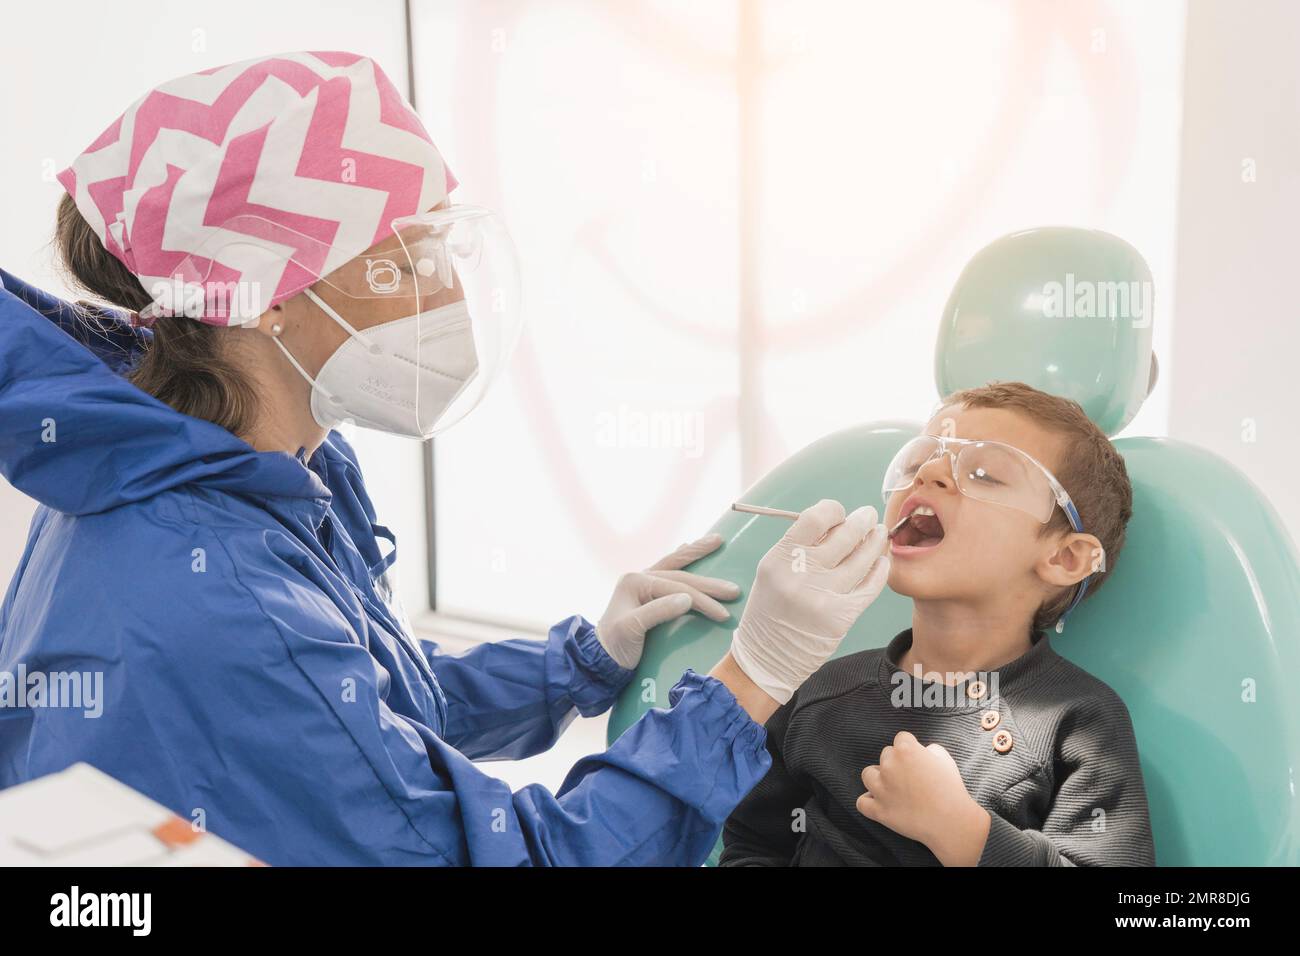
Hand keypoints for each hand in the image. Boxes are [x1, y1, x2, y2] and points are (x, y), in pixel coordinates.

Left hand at [596, 533, 740, 669]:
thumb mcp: (632, 629)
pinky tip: (688, 546)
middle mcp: (639, 576)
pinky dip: (681, 558)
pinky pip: (668, 569)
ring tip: (717, 540)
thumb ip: (658, 612)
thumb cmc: (615, 646)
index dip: (702, 600)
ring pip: (675, 564)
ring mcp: (642, 582)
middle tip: (734, 589)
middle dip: (708, 582)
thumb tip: (687, 599)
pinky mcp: (646, 591)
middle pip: (680, 575)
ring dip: (696, 553)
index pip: (677, 588)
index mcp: (635, 581)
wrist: (599, 658)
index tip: (723, 613)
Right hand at [727, 499, 889, 704]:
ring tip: (879, 535)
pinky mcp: (841, 616)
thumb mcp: (773, 572)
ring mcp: (823, 596)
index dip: (833, 510)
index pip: (814, 518)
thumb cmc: (770, 610)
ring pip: (863, 558)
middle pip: (845, 534)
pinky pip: (870, 586)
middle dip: (862, 520)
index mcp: (779, 559)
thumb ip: (800, 547)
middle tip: (869, 516)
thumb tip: (836, 522)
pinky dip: (880, 570)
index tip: (839, 513)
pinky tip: (882, 562)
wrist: (767, 658)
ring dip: (876, 542)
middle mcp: (801, 575)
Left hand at [856, 731, 990, 864]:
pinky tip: (879, 802)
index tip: (917, 759)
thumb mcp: (945, 759)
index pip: (901, 738)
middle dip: (896, 763)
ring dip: (878, 778)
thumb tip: (921, 751)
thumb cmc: (951, 790)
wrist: (951, 822)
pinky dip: (868, 802)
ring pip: (868, 774)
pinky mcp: (878, 810)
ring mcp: (881, 789)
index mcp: (906, 750)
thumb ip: (929, 749)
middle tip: (911, 777)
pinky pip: (862, 802)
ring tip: (893, 787)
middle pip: (885, 755)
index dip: (910, 748)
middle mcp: (889, 766)